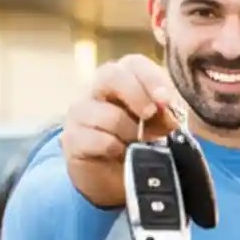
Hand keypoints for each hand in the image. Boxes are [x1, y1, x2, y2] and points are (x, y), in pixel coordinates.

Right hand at [61, 54, 181, 207]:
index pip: (134, 64)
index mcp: (123, 78)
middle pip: (111, 75)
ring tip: (138, 144)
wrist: (114, 176)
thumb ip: (165, 113)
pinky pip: (99, 140)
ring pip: (108, 114)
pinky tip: (120, 153)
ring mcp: (80, 112)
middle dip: (136, 95)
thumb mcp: (159, 124)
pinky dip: (116, 148)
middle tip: (151, 115)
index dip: (151, 78)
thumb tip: (167, 109)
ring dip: (130, 132)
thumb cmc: (138, 140)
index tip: (166, 100)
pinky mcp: (72, 138)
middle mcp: (97, 89)